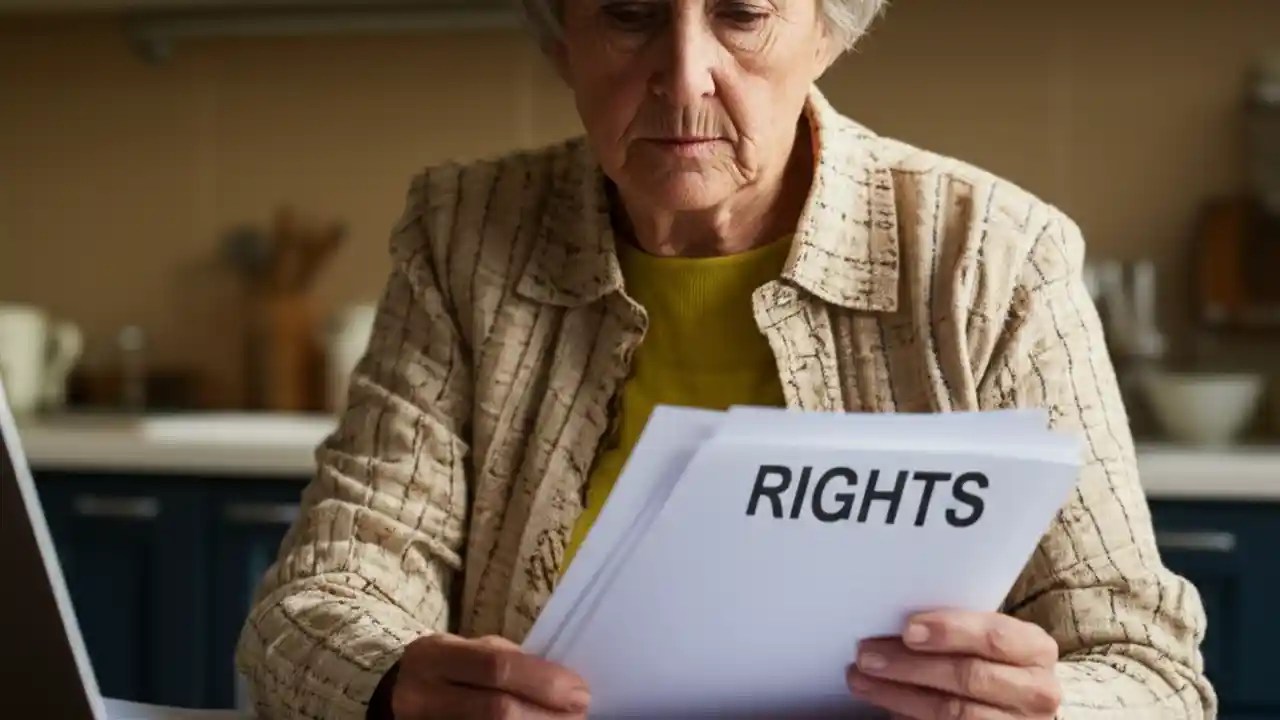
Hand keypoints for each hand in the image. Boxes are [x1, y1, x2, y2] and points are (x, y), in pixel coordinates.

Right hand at [390, 634, 589, 718]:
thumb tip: (565, 686)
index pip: (497, 668)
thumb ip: (511, 662)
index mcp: (434, 656)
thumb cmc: (450, 669)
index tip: (580, 691)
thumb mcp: (471, 651)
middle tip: (581, 715)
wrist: (400, 697)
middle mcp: (422, 696)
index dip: (544, 682)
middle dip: (548, 716)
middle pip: (497, 711)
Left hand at [847, 610, 1061, 718]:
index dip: (950, 631)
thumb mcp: (985, 639)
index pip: (993, 636)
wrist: (1014, 706)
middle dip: (910, 664)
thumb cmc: (990, 660)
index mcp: (1035, 649)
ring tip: (861, 679)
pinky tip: (883, 704)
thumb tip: (896, 622)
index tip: (907, 629)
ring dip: (898, 694)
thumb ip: (955, 629)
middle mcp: (1036, 690)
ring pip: (952, 711)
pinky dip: (908, 715)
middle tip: (866, 655)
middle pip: (967, 676)